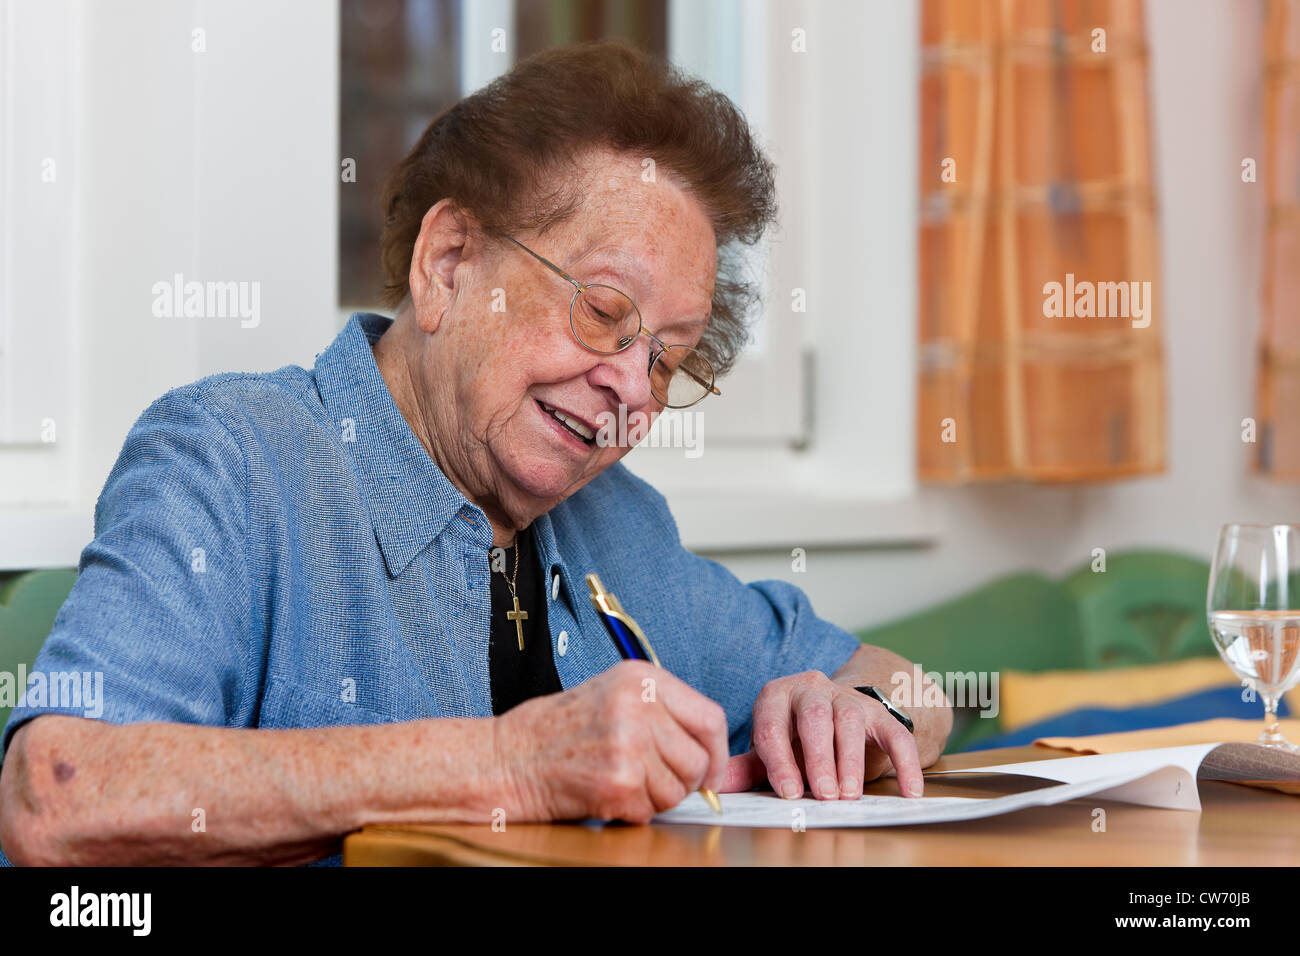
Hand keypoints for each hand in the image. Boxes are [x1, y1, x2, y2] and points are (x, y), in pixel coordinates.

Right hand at [492, 660, 729, 822]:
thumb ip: (661, 711)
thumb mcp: (613, 695)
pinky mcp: (619, 781)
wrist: (507, 758)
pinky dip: (632, 811)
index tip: (710, 770)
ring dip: (655, 798)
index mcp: (641, 678)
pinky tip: (604, 792)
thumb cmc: (557, 730)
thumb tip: (709, 749)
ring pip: (678, 790)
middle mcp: (639, 705)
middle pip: (698, 760)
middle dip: (683, 781)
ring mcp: (630, 744)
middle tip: (651, 780)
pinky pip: (651, 811)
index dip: (717, 752)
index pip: (710, 718)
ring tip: (620, 780)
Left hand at [721, 671, 923, 799]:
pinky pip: (896, 733)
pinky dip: (905, 761)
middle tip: (822, 793)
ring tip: (848, 794)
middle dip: (818, 757)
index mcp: (776, 696)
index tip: (789, 791)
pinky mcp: (879, 712)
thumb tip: (716, 785)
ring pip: (851, 721)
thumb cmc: (795, 736)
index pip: (773, 726)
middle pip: (815, 718)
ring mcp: (847, 697)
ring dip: (850, 760)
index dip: (780, 760)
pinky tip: (909, 789)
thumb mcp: (770, 747)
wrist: (838, 714)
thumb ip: (747, 766)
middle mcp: (811, 689)